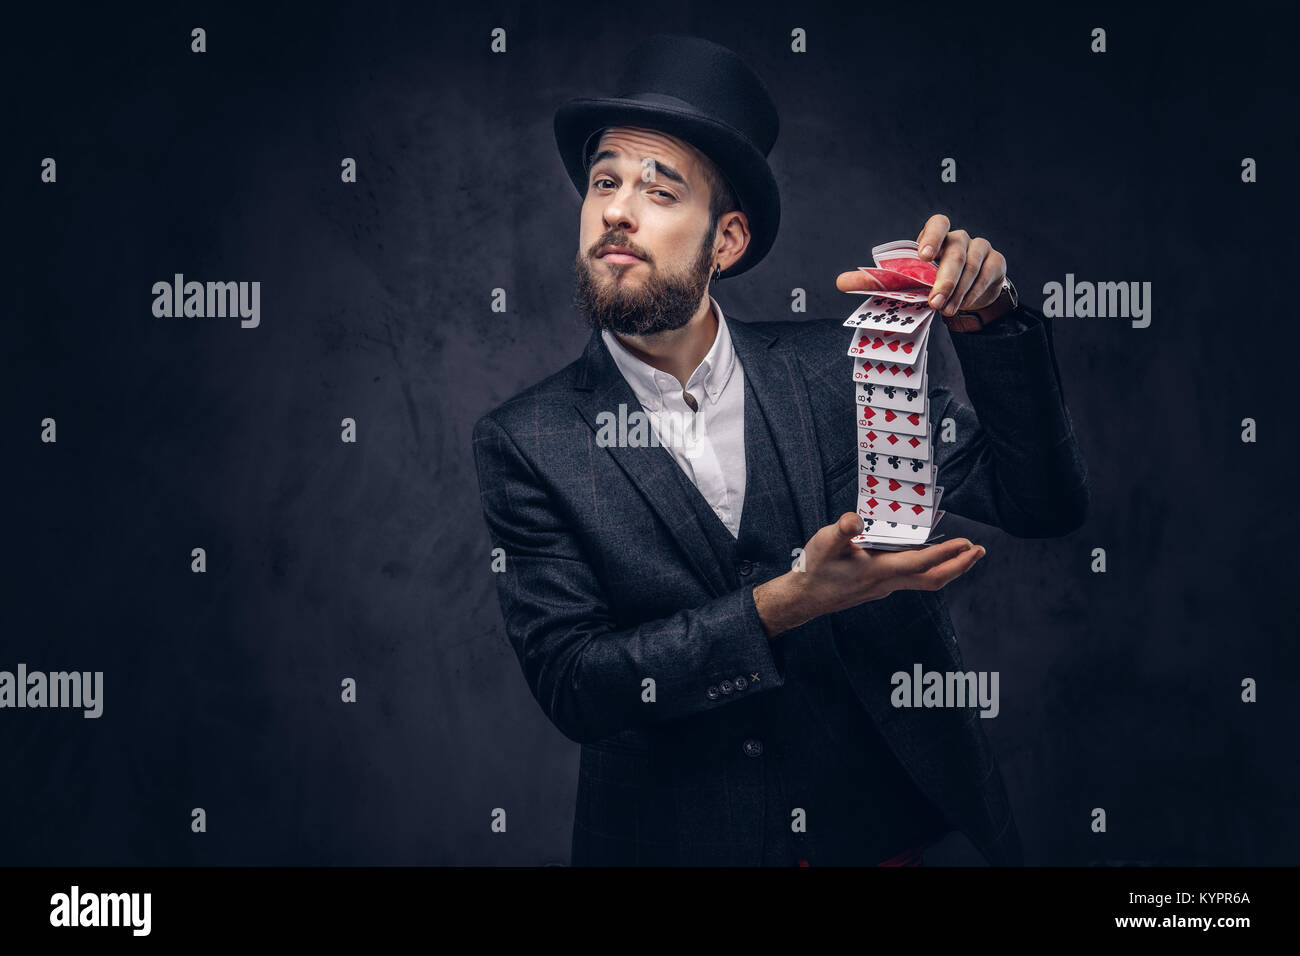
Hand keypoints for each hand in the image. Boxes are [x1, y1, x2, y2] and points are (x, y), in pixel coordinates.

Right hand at [753, 512, 985, 639]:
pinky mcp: (880, 585)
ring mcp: (885, 586)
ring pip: (925, 581)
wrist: (804, 597)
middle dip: (959, 566)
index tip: (967, 544)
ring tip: (964, 552)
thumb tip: (855, 518)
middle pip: (933, 580)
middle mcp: (887, 582)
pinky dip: (928, 567)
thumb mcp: (823, 542)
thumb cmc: (814, 568)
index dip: (945, 554)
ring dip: (947, 567)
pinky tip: (926, 553)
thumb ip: (841, 530)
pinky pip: (912, 578)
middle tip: (979, 551)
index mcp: (878, 571)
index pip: (920, 564)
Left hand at [833, 213, 1011, 331]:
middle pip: (955, 252)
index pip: (938, 223)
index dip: (932, 236)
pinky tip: (965, 305)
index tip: (923, 256)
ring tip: (946, 310)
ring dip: (959, 291)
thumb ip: (875, 281)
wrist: (964, 295)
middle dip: (945, 279)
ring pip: (973, 265)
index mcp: (935, 238)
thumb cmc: (929, 282)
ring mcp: (980, 249)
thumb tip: (839, 282)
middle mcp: (959, 239)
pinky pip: (988, 274)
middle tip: (935, 302)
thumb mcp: (903, 282)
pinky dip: (976, 291)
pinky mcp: (995, 264)